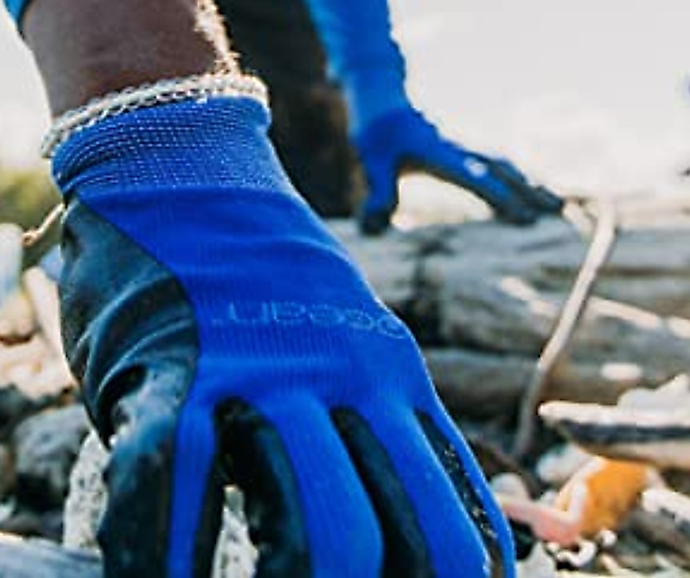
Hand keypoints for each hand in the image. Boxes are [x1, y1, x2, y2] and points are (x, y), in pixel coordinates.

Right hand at [54, 96, 512, 575]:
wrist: (176, 155)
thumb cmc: (256, 271)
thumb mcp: (344, 336)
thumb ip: (401, 431)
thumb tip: (533, 530)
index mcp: (392, 374)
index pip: (462, 522)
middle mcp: (344, 376)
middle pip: (414, 542)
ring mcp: (260, 368)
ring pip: (321, 527)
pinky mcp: (171, 362)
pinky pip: (173, 483)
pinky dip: (162, 552)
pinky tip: (156, 573)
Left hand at [355, 105, 564, 235]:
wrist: (381, 100)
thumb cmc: (376, 134)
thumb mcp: (373, 164)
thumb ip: (379, 195)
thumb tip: (373, 229)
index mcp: (439, 153)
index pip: (476, 179)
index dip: (500, 198)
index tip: (525, 217)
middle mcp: (459, 148)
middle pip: (501, 170)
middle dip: (529, 191)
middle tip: (557, 212)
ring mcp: (464, 146)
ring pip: (505, 164)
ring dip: (531, 183)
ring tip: (557, 205)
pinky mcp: (465, 148)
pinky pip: (499, 162)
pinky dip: (520, 176)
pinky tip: (535, 188)